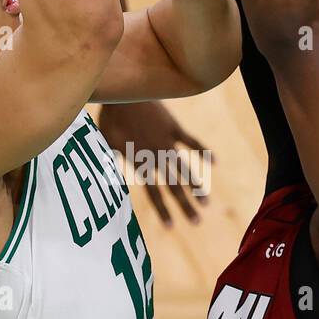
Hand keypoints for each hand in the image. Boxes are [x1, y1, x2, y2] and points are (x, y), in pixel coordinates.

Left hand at [98, 100, 211, 226]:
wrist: (123, 92)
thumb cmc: (110, 117)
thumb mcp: (105, 143)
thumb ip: (110, 161)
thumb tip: (103, 178)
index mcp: (139, 162)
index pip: (154, 192)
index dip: (163, 210)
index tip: (172, 226)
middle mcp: (156, 156)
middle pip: (174, 186)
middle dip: (185, 206)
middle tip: (197, 222)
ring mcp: (167, 142)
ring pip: (186, 169)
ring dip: (197, 186)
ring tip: (206, 202)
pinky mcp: (174, 128)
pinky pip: (192, 142)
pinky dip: (203, 152)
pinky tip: (214, 162)